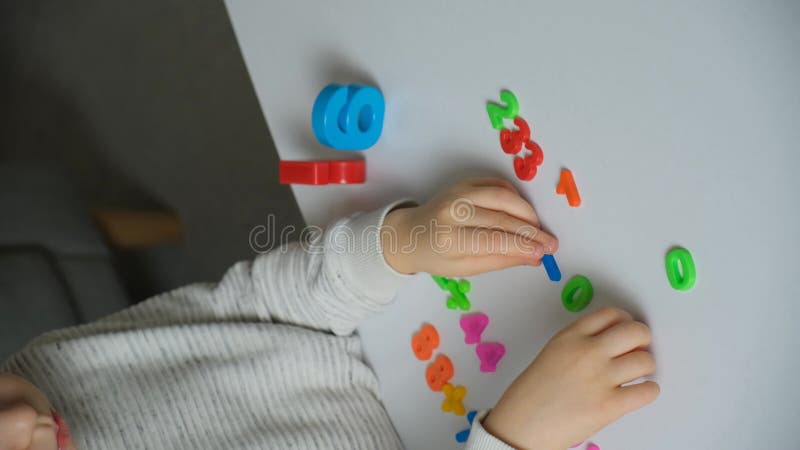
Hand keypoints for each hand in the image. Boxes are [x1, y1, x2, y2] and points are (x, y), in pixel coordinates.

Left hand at [381, 178, 557, 275]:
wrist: (410, 234)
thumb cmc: (437, 257)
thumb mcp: (466, 268)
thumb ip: (501, 260)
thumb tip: (534, 257)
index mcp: (450, 238)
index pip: (495, 240)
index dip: (523, 245)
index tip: (545, 251)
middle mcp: (453, 212)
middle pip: (502, 217)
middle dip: (532, 231)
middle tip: (551, 242)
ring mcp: (458, 193)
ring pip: (503, 196)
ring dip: (527, 212)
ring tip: (539, 228)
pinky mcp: (464, 183)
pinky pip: (496, 185)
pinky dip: (514, 197)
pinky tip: (522, 212)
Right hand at [482, 307, 659, 449]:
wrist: (521, 426)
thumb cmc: (532, 394)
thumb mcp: (552, 353)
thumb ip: (580, 343)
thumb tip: (613, 344)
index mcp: (570, 336)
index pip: (612, 314)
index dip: (625, 321)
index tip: (627, 330)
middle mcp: (587, 352)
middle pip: (635, 331)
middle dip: (642, 340)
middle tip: (638, 350)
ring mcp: (600, 378)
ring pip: (645, 360)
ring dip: (646, 366)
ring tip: (636, 374)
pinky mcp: (610, 405)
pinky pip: (648, 391)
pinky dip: (648, 391)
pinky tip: (637, 393)